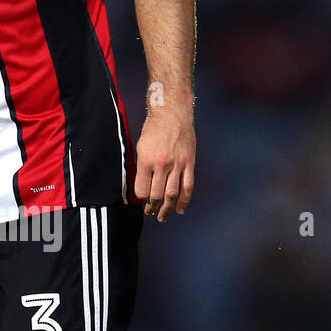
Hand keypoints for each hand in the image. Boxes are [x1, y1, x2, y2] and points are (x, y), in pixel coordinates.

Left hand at [134, 107, 195, 222]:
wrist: (173, 113)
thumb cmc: (154, 129)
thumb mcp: (141, 146)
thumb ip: (142, 167)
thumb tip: (142, 186)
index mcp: (146, 160)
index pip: (141, 189)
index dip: (141, 199)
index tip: (142, 201)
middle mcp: (161, 164)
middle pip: (156, 194)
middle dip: (152, 207)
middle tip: (150, 212)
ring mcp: (177, 165)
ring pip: (172, 194)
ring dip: (166, 209)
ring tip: (162, 217)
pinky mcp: (189, 163)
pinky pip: (188, 186)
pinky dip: (184, 200)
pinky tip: (180, 209)